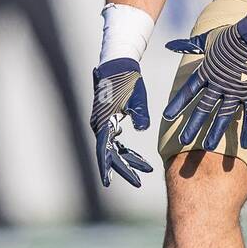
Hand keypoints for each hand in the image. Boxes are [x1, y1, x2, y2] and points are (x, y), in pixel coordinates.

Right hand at [90, 58, 152, 186]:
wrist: (119, 63)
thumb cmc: (128, 79)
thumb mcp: (137, 98)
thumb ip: (140, 115)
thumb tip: (142, 129)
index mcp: (103, 122)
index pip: (104, 152)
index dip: (106, 168)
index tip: (109, 183)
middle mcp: (100, 125)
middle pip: (110, 154)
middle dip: (125, 168)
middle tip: (139, 182)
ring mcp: (103, 123)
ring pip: (113, 149)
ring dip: (128, 159)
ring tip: (146, 169)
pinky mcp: (109, 120)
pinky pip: (115, 141)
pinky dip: (126, 150)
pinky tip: (137, 158)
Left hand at [162, 17, 246, 151]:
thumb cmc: (232, 36)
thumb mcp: (208, 39)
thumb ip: (190, 45)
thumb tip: (170, 45)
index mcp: (207, 72)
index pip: (188, 91)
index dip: (178, 104)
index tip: (168, 117)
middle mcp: (219, 84)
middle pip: (203, 108)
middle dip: (192, 125)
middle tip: (183, 140)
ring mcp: (236, 91)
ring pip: (223, 116)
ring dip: (215, 132)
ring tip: (207, 146)